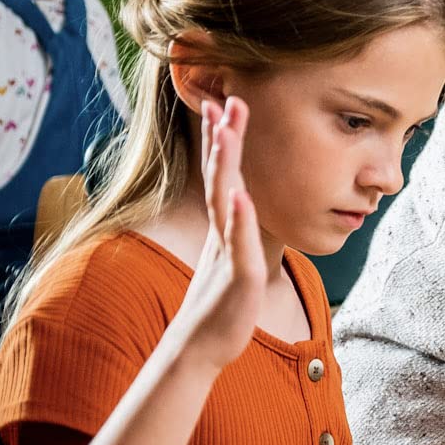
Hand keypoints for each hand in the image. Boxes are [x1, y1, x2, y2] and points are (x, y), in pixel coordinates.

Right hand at [171, 98, 265, 372]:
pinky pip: (239, 244)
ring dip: (226, 165)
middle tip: (227, 98)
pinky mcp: (238, 276)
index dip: (224, 140)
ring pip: (226, 201)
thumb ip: (238, 233)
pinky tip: (241, 196)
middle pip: (221, 176)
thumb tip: (243, 207)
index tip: (226, 103)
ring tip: (227, 131)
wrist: (200, 347)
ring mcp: (227, 252)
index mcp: (225, 226)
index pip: (223, 174)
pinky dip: (240, 219)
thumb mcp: (233, 259)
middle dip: (224, 138)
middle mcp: (222, 232)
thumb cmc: (220, 304)